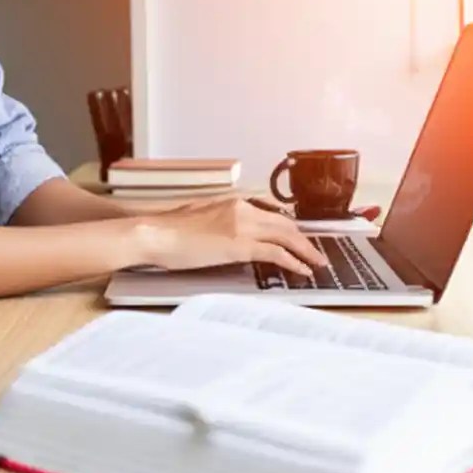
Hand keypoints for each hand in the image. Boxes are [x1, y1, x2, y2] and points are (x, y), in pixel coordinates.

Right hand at [130, 198, 329, 275]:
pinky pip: (276, 253)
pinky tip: (302, 270)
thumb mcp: (201, 218)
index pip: (271, 213)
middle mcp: (242, 209)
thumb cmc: (169, 231)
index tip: (299, 237)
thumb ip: (221, 222)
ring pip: (287, 236)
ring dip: (306, 251)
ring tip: (317, 263)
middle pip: (286, 224)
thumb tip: (230, 235)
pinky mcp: (240, 245)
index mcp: (233, 202)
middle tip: (316, 253)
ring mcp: (242, 226)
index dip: (289, 227)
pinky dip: (294, 262)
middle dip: (304, 240)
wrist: (155, 234)